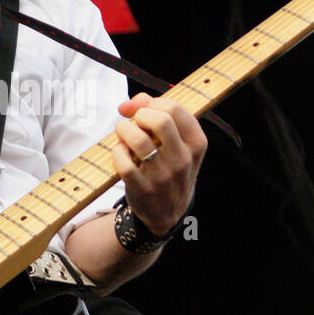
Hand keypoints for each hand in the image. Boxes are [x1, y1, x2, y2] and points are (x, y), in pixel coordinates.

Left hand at [112, 93, 206, 235]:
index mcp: (196, 143)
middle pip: (160, 120)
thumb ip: (160, 115)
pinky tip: (121, 153)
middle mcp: (183, 159)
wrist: (167, 213)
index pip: (175, 108)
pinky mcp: (143, 188)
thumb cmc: (170, 170)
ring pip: (138, 138)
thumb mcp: (178, 145)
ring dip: (123, 129)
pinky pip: (123, 161)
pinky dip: (117, 152)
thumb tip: (134, 101)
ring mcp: (163, 175)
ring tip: (123, 133)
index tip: (140, 109)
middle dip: (139, 114)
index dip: (151, 102)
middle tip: (134, 122)